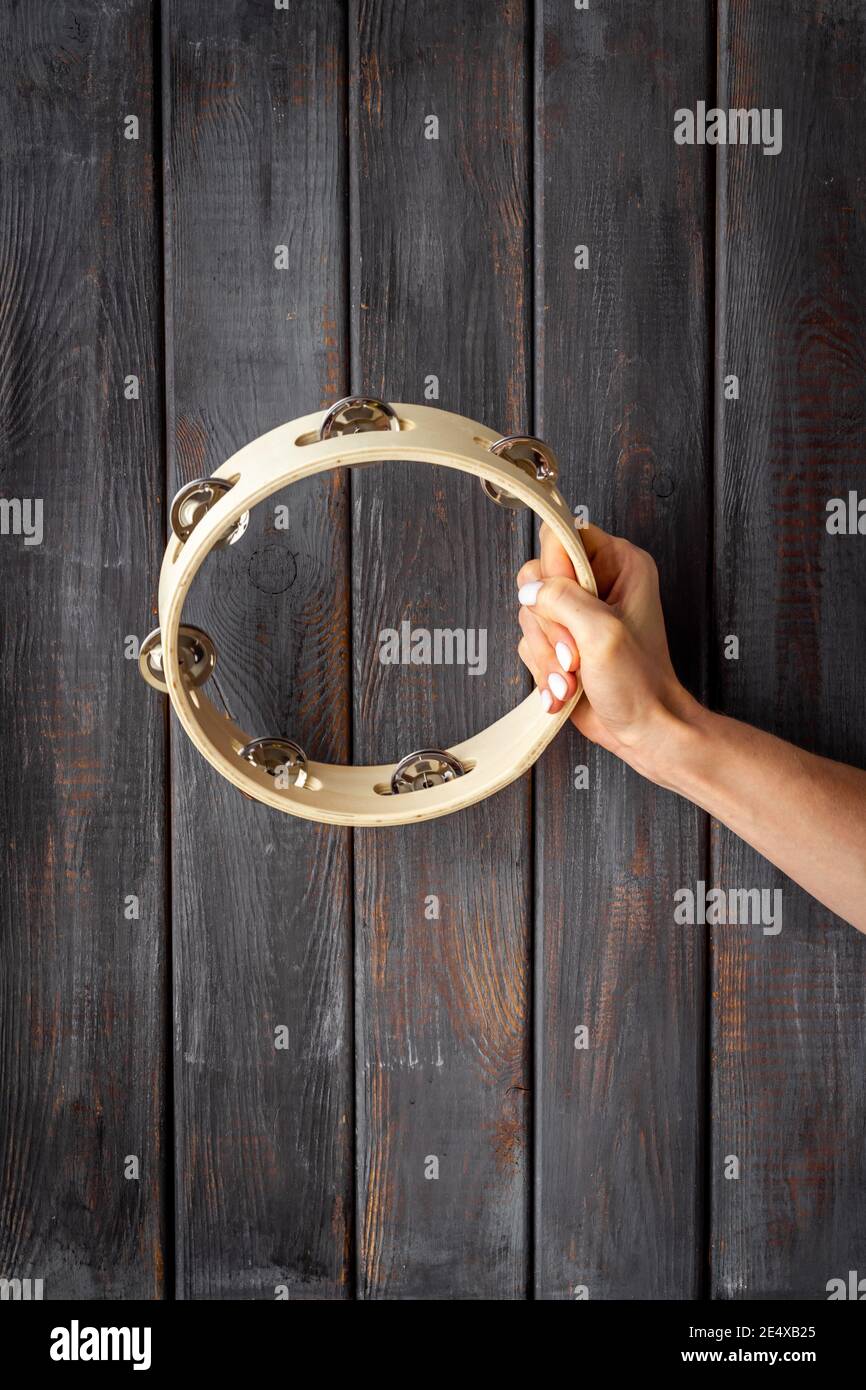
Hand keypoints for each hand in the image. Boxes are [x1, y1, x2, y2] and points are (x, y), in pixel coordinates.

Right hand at [516, 522, 701, 781]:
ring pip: (530, 615)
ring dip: (547, 655)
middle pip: (538, 579)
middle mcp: (598, 583)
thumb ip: (561, 598)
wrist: (643, 729)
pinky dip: (543, 670)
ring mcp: (577, 614)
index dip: (556, 571)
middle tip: (575, 653)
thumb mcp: (601, 633)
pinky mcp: (562, 642)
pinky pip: (529, 644)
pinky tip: (565, 688)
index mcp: (620, 564)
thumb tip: (529, 589)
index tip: (568, 607)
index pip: (564, 538)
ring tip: (573, 677)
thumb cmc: (640, 683)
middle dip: (549, 625)